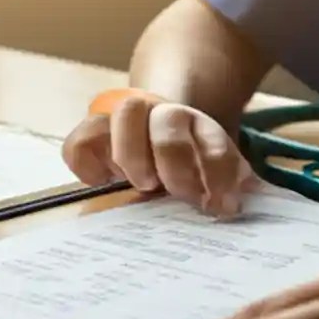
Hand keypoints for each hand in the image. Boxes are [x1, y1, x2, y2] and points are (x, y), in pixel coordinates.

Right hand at [61, 92, 255, 217]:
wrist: (162, 122)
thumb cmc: (191, 163)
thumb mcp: (218, 169)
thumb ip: (228, 181)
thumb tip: (239, 201)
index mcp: (200, 126)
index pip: (213, 140)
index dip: (218, 171)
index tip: (220, 205)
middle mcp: (164, 115)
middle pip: (168, 120)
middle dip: (175, 160)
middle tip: (176, 193)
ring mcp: (128, 121)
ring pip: (124, 114)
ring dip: (132, 152)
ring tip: (139, 184)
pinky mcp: (95, 134)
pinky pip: (80, 141)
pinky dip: (86, 163)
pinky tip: (101, 184)